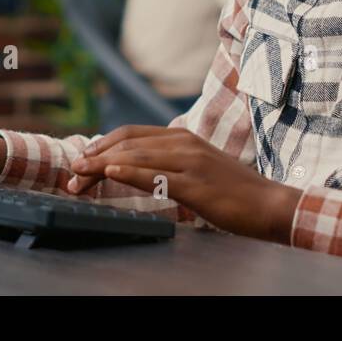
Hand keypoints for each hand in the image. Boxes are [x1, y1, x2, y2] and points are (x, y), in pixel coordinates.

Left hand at [68, 126, 303, 243]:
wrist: (269, 205)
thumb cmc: (232, 193)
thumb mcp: (196, 169)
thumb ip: (168, 164)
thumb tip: (133, 168)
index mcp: (182, 137)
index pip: (130, 135)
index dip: (101, 147)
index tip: (81, 164)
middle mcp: (183, 143)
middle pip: (126, 143)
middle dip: (94, 157)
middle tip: (72, 175)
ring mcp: (190, 161)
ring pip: (136, 155)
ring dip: (102, 165)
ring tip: (79, 176)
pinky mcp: (196, 184)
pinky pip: (156, 175)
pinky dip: (130, 172)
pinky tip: (111, 172)